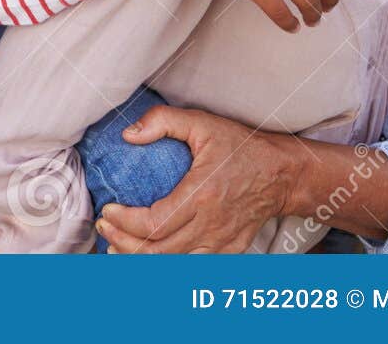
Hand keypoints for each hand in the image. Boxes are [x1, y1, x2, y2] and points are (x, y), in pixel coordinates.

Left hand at [95, 105, 292, 253]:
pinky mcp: (228, 251)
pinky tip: (147, 256)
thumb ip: (163, 121)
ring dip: (140, 260)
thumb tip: (128, 134)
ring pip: (173, 265)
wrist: (282, 174)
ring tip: (117, 246)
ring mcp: (220, 242)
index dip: (125, 223)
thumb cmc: (241, 147)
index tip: (108, 211)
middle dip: (123, 243)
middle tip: (105, 229)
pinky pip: (191, 267)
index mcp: (201, 195)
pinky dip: (165, 265)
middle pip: (158, 251)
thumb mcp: (202, 123)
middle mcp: (210, 225)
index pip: (154, 223)